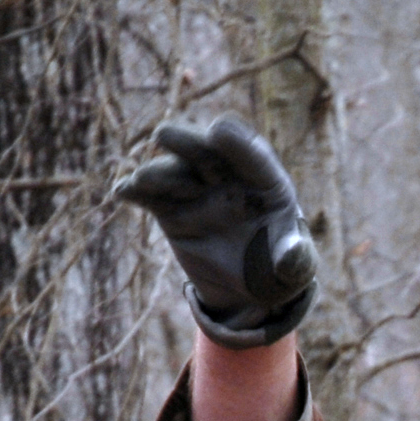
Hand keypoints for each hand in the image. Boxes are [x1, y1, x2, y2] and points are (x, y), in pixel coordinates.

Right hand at [113, 116, 316, 348]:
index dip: (237, 143)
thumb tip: (292, 255)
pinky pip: (152, 197)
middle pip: (206, 153)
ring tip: (142, 180)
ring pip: (175, 173)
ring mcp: (198, 191)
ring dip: (157, 173)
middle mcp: (229, 179)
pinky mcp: (172, 209)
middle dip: (186, 142)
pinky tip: (123, 191)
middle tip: (163, 135)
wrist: (249, 290)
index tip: (218, 130)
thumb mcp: (294, 272)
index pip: (253, 157)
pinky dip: (136, 192)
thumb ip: (296, 262)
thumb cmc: (279, 272)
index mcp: (268, 184)